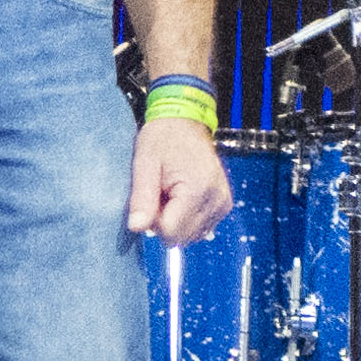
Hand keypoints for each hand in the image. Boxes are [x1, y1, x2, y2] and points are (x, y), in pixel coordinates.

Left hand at [132, 120, 232, 244]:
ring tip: (172, 193)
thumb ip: (141, 198)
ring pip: (191, 236)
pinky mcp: (224, 205)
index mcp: (197, 190)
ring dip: (177, 221)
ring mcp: (223, 203)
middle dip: (166, 222)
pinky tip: (184, 197)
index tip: (153, 196)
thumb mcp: (144, 163)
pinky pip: (201, 228)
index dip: (154, 221)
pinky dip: (188, 218)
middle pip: (181, 237)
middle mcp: (216, 200)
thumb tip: (136, 228)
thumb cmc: (162, 139)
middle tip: (162, 193)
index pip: (170, 233)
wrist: (186, 123)